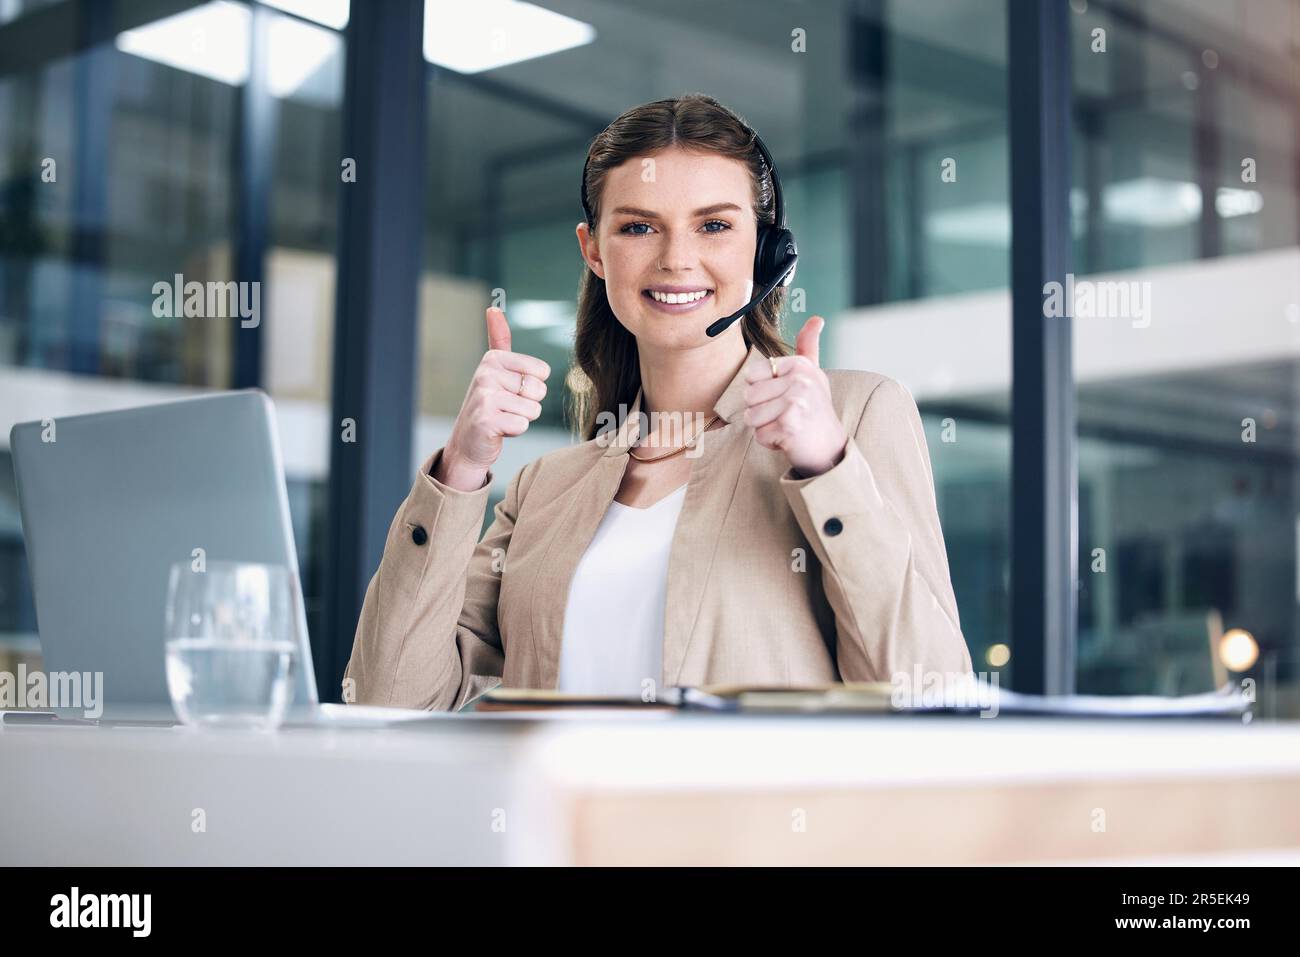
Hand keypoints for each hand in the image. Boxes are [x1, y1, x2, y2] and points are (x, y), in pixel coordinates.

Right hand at [435, 307, 549, 490]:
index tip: (511, 391)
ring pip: (533, 409)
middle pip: (538, 390)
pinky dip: (514, 431)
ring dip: (521, 418)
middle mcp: (486, 374)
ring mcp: (485, 397)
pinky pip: (523, 424)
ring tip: (502, 417)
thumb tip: (493, 308)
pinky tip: (498, 429)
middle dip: (528, 404)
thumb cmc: (489, 404)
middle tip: (506, 408)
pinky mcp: (487, 421)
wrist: (468, 442)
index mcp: (493, 359)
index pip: (542, 372)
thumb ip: (498, 340)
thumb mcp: (494, 370)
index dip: (532, 387)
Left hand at [742, 315, 847, 477]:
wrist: (830, 447)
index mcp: (799, 365)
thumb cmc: (816, 409)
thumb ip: (808, 346)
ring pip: (751, 417)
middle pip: (748, 396)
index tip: (783, 397)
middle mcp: (800, 380)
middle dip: (761, 411)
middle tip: (786, 415)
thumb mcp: (812, 374)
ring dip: (765, 427)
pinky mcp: (790, 425)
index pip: (751, 375)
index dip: (761, 391)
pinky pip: (759, 435)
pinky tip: (788, 439)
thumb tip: (817, 319)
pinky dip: (770, 442)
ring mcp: (796, 402)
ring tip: (786, 426)